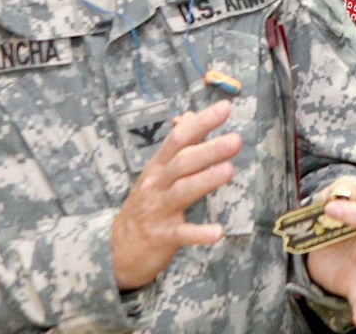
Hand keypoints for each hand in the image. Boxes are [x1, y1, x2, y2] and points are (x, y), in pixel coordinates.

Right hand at [111, 100, 241, 290]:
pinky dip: (199, 233)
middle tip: (236, 140)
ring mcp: (159, 210)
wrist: (120, 248)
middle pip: (182, 163)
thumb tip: (190, 115)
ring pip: (182, 192)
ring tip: (229, 170)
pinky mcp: (163, 237)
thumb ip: (176, 145)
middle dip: (209, 150)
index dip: (201, 122)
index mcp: (158, 166)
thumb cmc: (147, 203)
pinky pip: (182, 234)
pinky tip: (217, 232)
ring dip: (205, 180)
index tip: (225, 108)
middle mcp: (157, 184)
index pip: (179, 138)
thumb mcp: (157, 171)